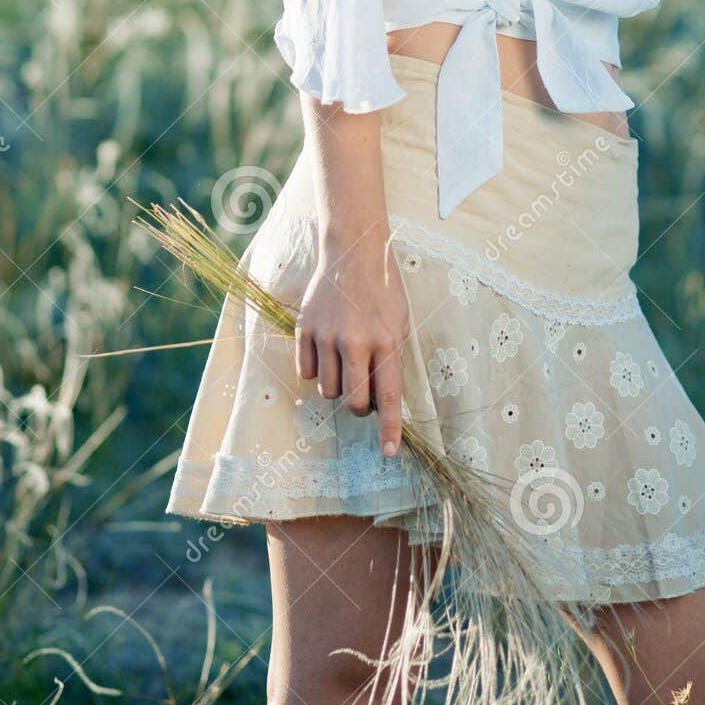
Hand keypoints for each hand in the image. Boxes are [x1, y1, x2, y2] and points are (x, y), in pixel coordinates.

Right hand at [294, 232, 408, 457]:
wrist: (353, 250)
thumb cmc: (383, 289)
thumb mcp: (399, 322)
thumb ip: (390, 359)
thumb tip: (381, 398)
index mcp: (385, 341)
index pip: (389, 397)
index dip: (389, 429)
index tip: (390, 453)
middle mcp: (355, 342)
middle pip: (353, 402)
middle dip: (360, 407)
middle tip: (364, 393)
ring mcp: (326, 336)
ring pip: (327, 390)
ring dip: (338, 387)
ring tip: (345, 365)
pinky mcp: (305, 329)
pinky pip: (305, 372)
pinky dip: (315, 371)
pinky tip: (325, 351)